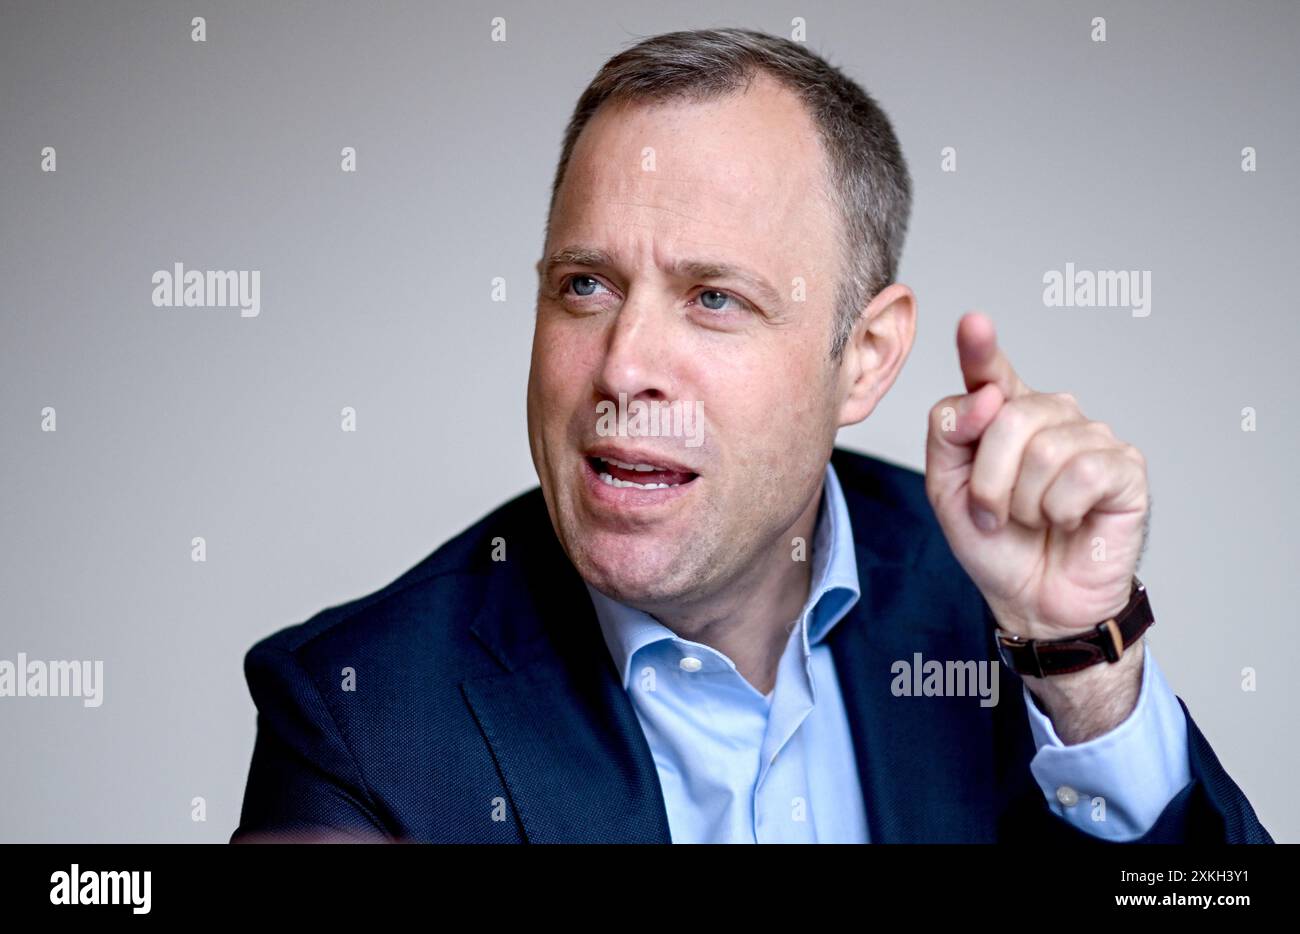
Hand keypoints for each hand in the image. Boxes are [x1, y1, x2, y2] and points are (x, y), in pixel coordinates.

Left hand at [925, 312, 1149, 642]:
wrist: (1034, 600)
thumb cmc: (996, 544)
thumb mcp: (946, 490)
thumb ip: (948, 435)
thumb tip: (984, 397)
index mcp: (1005, 416)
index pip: (991, 373)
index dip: (981, 348)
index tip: (973, 323)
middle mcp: (1051, 416)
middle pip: (1006, 416)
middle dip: (988, 480)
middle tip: (993, 514)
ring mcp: (1092, 437)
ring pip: (1042, 448)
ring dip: (1024, 502)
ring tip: (1032, 520)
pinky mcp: (1125, 467)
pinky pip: (1081, 473)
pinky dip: (1061, 509)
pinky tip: (1069, 520)